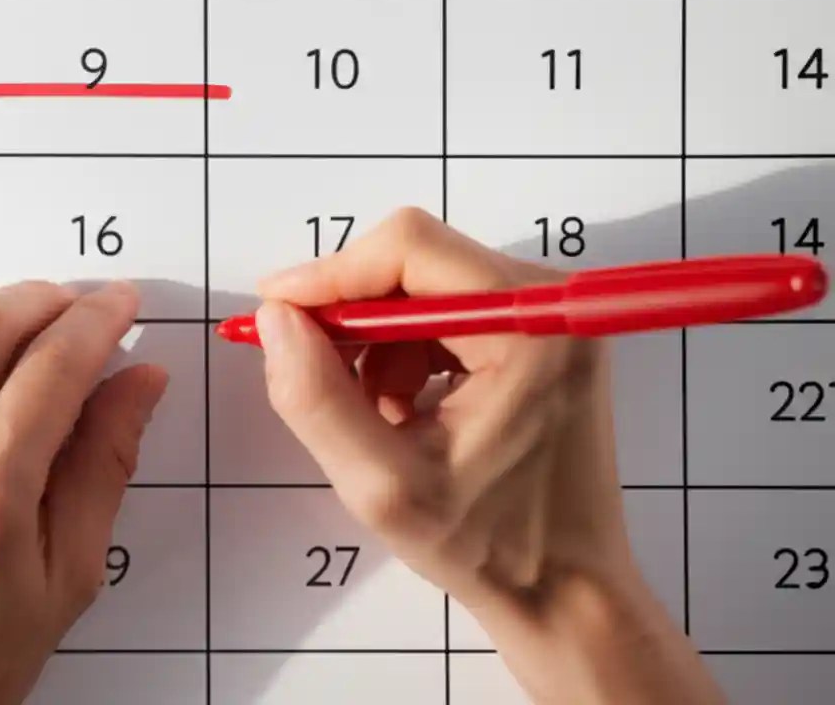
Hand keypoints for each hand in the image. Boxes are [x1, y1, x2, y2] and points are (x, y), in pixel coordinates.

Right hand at [253, 208, 722, 704]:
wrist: (568, 593)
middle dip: (354, 317)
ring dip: (379, 344)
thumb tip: (274, 319)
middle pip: (417, 262)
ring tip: (378, 418)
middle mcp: (551, 304)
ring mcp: (549, 318)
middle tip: (314, 373)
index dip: (331, 274)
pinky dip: (407, 355)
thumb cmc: (491, 549)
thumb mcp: (383, 487)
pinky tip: (406, 415)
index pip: (412, 250)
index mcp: (533, 330)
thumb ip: (318, 400)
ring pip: (425, 289)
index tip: (274, 311)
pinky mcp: (539, 339)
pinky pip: (447, 315)